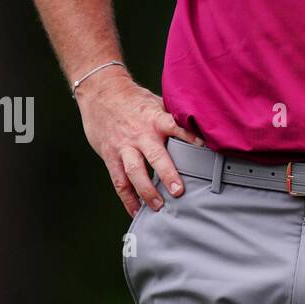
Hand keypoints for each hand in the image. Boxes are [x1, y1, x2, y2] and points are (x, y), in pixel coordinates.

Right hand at [75, 67, 203, 216]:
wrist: (101, 93)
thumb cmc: (134, 99)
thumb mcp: (156, 103)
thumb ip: (172, 117)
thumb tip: (199, 124)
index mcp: (155, 118)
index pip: (176, 126)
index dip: (190, 136)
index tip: (204, 147)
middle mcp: (140, 134)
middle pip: (155, 156)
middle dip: (168, 175)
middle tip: (179, 192)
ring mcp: (124, 146)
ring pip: (135, 172)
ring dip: (147, 191)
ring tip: (159, 206)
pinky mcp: (110, 156)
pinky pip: (119, 180)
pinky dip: (127, 198)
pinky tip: (136, 210)